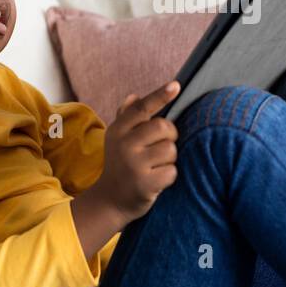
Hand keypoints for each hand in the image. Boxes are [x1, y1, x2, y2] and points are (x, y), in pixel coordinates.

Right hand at [88, 81, 180, 221]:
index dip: (160, 95)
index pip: (142, 108)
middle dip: (170, 136)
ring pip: (171, 150)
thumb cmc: (121, 165)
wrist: (109, 200)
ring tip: (155, 167)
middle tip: (161, 147)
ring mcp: (133, 164)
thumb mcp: (117, 140)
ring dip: (169, 159)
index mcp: (118, 130)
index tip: (176, 85)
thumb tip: (133, 96)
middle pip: (164, 127)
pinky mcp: (144, 184)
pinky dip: (169, 176)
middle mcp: (124, 145)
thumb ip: (127, 118)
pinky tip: (156, 181)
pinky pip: (172, 171)